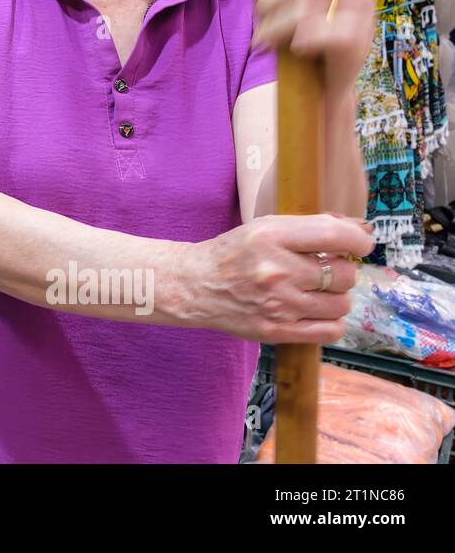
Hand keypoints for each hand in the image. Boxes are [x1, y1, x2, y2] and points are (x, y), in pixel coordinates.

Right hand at [181, 214, 375, 343]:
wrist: (196, 285)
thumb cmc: (235, 253)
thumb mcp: (266, 227)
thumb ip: (312, 227)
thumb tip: (361, 230)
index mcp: (271, 237)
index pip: (335, 236)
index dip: (359, 241)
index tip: (360, 245)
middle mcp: (276, 270)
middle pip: (344, 274)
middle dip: (342, 271)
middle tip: (324, 270)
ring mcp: (277, 304)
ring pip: (341, 304)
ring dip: (335, 297)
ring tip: (316, 292)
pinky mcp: (276, 331)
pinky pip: (331, 330)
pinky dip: (331, 321)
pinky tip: (316, 311)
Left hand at [235, 0, 375, 94]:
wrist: (318, 86)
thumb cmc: (298, 35)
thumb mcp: (274, 1)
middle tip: (260, 13)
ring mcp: (361, 15)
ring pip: (308, 2)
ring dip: (275, 21)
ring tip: (265, 36)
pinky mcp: (356, 43)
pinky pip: (321, 30)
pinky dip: (297, 38)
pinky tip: (293, 46)